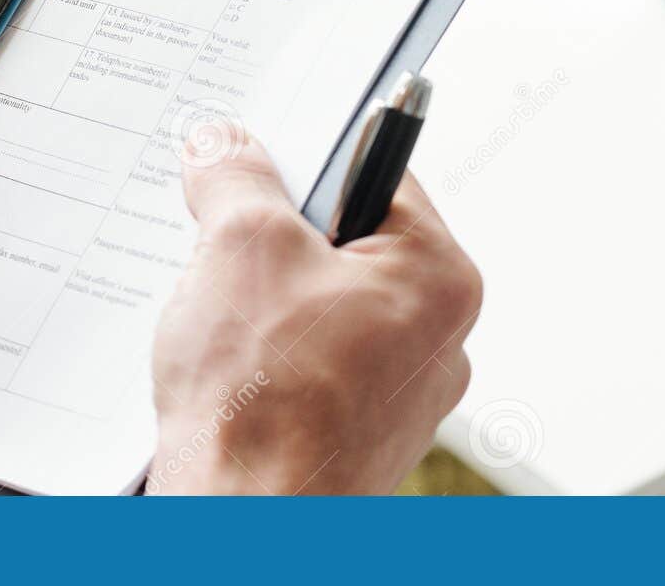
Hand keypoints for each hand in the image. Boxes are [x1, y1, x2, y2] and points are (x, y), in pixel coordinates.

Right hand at [147, 135, 480, 494]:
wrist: (244, 521)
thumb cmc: (265, 404)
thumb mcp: (240, 245)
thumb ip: (236, 175)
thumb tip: (224, 144)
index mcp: (439, 278)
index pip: (379, 173)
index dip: (310, 153)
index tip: (265, 145)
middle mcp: (436, 337)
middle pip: (348, 239)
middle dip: (279, 233)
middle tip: (230, 237)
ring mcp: (398, 391)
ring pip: (324, 302)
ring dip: (268, 294)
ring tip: (227, 314)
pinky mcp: (357, 429)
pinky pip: (312, 359)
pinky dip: (268, 351)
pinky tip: (232, 365)